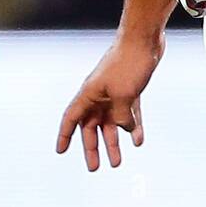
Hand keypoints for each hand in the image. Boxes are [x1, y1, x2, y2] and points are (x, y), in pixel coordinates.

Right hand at [55, 36, 162, 169]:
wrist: (145, 38)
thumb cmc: (129, 62)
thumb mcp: (124, 95)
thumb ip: (120, 116)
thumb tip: (125, 130)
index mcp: (89, 93)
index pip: (71, 118)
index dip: (65, 135)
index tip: (61, 151)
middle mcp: (99, 95)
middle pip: (91, 126)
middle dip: (93, 148)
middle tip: (94, 168)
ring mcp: (115, 93)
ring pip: (111, 123)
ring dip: (114, 142)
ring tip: (117, 162)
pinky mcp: (130, 90)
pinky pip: (129, 115)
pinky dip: (133, 128)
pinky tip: (138, 141)